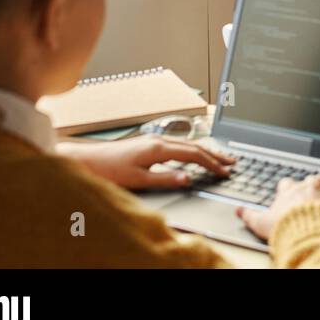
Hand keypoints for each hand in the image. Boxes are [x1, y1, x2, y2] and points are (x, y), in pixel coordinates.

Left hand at [57, 135, 234, 189]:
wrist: (87, 160)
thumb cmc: (109, 170)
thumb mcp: (138, 180)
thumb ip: (165, 178)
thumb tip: (188, 179)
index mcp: (159, 148)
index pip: (194, 154)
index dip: (211, 163)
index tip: (224, 171)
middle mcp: (159, 140)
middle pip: (194, 145)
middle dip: (215, 154)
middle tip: (232, 162)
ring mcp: (154, 140)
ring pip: (187, 143)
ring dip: (205, 151)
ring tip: (219, 157)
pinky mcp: (149, 143)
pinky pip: (178, 144)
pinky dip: (192, 150)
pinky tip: (194, 154)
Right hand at [239, 174, 319, 240]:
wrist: (308, 234)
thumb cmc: (285, 228)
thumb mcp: (261, 224)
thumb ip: (249, 215)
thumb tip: (238, 210)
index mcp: (291, 192)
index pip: (287, 183)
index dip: (288, 187)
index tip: (288, 190)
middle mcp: (311, 189)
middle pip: (314, 179)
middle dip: (316, 183)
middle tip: (316, 189)